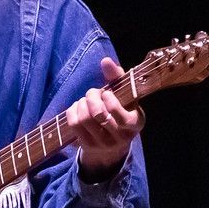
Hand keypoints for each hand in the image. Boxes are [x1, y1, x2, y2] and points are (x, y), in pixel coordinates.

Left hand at [66, 57, 144, 181]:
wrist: (112, 143)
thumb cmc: (120, 110)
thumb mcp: (124, 95)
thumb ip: (117, 77)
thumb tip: (105, 61)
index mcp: (136, 124)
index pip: (122, 117)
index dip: (109, 101)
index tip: (106, 93)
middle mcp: (122, 138)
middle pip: (99, 115)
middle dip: (92, 97)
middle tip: (92, 92)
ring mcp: (104, 145)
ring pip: (85, 119)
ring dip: (81, 103)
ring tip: (84, 100)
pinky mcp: (88, 147)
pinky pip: (74, 125)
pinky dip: (72, 112)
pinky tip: (77, 108)